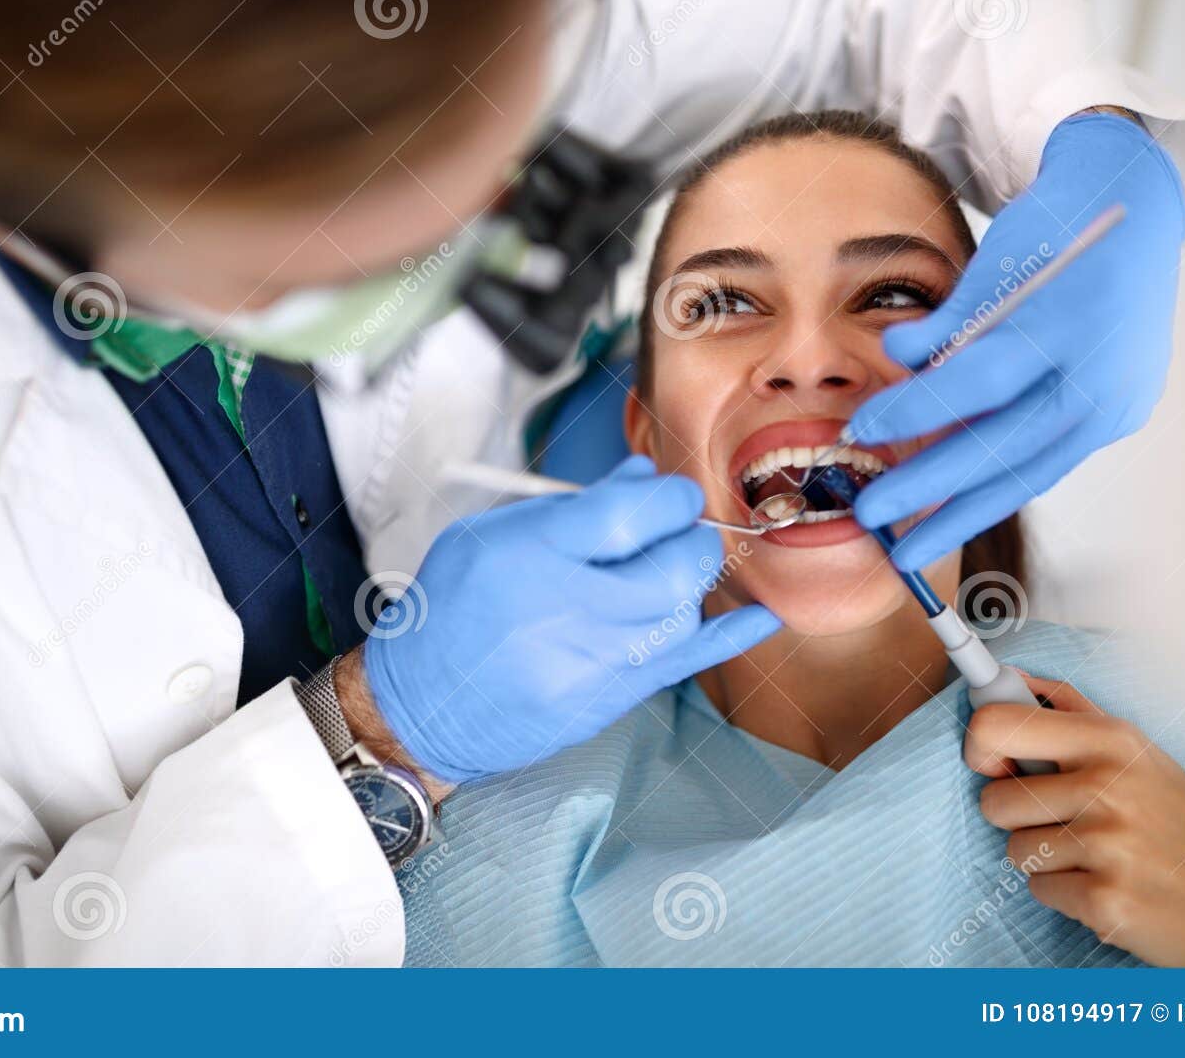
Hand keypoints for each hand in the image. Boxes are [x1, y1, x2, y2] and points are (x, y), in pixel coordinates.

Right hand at [362, 455, 780, 781]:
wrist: (422, 705)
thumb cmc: (452, 609)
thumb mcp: (491, 534)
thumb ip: (571, 505)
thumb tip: (642, 479)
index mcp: (532, 552)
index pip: (633, 511)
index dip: (666, 495)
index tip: (665, 496)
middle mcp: (569, 608)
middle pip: (673, 563)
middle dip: (690, 536)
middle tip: (678, 530)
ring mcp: (594, 661)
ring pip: (683, 610)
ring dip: (689, 581)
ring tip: (667, 570)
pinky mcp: (609, 699)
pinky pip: (688, 664)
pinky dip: (730, 636)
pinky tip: (761, 617)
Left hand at [848, 112, 1184, 570]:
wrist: (1139, 211)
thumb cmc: (1057, 226)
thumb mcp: (997, 259)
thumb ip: (948, 320)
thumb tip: (895, 356)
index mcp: (1070, 323)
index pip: (979, 381)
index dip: (915, 411)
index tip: (860, 431)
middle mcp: (1103, 373)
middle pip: (1005, 446)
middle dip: (931, 490)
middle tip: (872, 518)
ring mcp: (1121, 401)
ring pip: (1031, 472)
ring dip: (965, 513)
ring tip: (912, 547)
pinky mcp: (1123, 415)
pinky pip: (1049, 461)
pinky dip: (998, 486)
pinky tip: (954, 512)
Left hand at [968, 674, 1184, 967]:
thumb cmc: (1178, 826)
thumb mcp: (1139, 753)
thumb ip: (1071, 712)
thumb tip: (1010, 677)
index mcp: (1111, 739)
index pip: (996, 722)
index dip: (978, 746)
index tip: (989, 762)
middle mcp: (1108, 784)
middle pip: (993, 798)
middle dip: (1012, 816)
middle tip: (1058, 822)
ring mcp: (1108, 843)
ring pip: (1015, 849)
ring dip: (1045, 860)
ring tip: (1098, 857)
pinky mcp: (1106, 899)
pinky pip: (1039, 891)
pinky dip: (1066, 896)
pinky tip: (1110, 888)